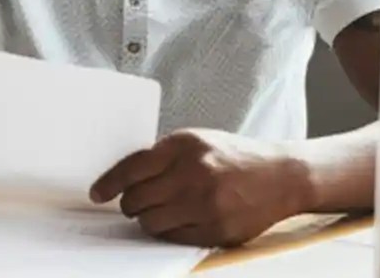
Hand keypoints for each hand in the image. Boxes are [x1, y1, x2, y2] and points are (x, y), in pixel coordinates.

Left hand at [89, 129, 310, 246]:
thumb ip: (162, 157)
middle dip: (129, 203)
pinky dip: (169, 231)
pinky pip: (173, 237)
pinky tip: (178, 220)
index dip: (109, 184)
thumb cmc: (232, 157)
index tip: (98, 194)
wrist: (281, 176)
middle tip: (134, 203)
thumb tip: (122, 179)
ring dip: (147, 219)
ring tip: (157, 211)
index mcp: (184, 146)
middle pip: (137, 199)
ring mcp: (207, 204)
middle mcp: (195, 173)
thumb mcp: (196, 142)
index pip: (132, 168)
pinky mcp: (218, 230)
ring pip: (151, 222)